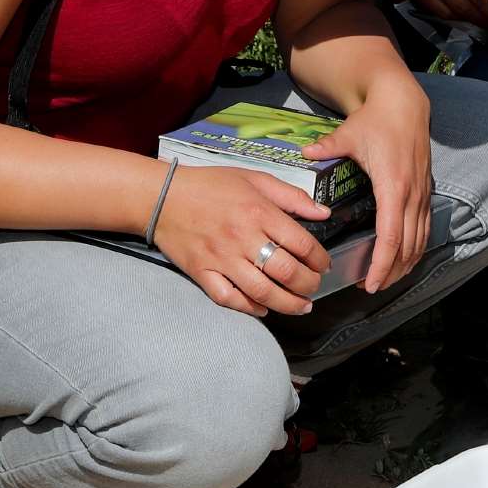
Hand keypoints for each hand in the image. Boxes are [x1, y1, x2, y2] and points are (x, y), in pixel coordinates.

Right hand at [150, 163, 333, 316]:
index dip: (319, 259)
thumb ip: (292, 196)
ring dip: (287, 303)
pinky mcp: (201, 272)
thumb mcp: (255, 179)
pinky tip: (263, 309)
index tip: (324, 265)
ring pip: (261, 291)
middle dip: (308, 285)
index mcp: (259, 212)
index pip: (301, 243)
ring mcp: (221, 259)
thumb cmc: (211, 185)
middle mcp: (243, 238)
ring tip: (300, 306)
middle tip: (314, 288)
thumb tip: (324, 212)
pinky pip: (228, 298)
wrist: (163, 196)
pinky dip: (248, 307)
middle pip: (286, 272)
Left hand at [303, 77, 432, 293]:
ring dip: (406, 263)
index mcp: (393, 186)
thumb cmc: (376, 119)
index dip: (381, 264)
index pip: (390, 236)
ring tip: (387, 279)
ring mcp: (422, 193)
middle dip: (392, 272)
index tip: (369, 283)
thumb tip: (303, 153)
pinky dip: (416, 247)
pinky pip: (424, 227)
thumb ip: (327, 147)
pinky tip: (406, 257)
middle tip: (372, 288)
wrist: (404, 103)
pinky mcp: (426, 190)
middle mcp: (412, 194)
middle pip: (407, 246)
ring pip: (420, 239)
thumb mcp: (348, 133)